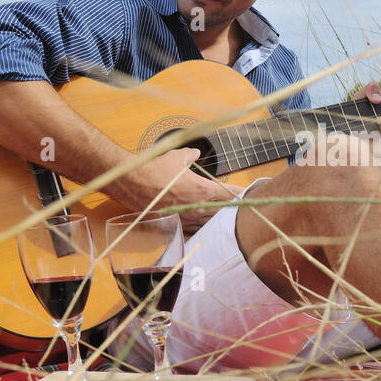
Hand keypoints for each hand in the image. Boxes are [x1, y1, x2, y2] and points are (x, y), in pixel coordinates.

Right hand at [121, 147, 240, 234]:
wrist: (131, 182)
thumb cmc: (154, 169)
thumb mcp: (176, 157)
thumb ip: (190, 156)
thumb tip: (195, 152)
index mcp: (202, 189)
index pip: (228, 193)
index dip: (240, 193)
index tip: (249, 193)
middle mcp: (196, 206)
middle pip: (224, 211)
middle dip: (233, 208)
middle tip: (243, 207)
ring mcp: (186, 217)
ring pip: (211, 222)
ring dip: (220, 219)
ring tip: (229, 217)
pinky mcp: (176, 223)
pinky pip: (195, 227)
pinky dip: (203, 225)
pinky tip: (207, 225)